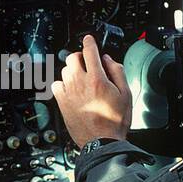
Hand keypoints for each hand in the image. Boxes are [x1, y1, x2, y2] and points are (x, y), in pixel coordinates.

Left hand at [50, 33, 131, 147]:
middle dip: (80, 56)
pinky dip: (62, 83)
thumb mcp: (126, 94)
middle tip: (87, 61)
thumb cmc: (115, 121)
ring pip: (64, 70)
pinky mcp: (61, 103)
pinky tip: (70, 88)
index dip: (89, 42)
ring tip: (81, 77)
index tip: (89, 40)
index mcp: (97, 79)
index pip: (89, 51)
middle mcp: (80, 83)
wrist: (101, 142)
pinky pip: (56, 85)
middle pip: (72, 58)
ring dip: (72, 69)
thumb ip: (117, 72)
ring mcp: (69, 93)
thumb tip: (108, 60)